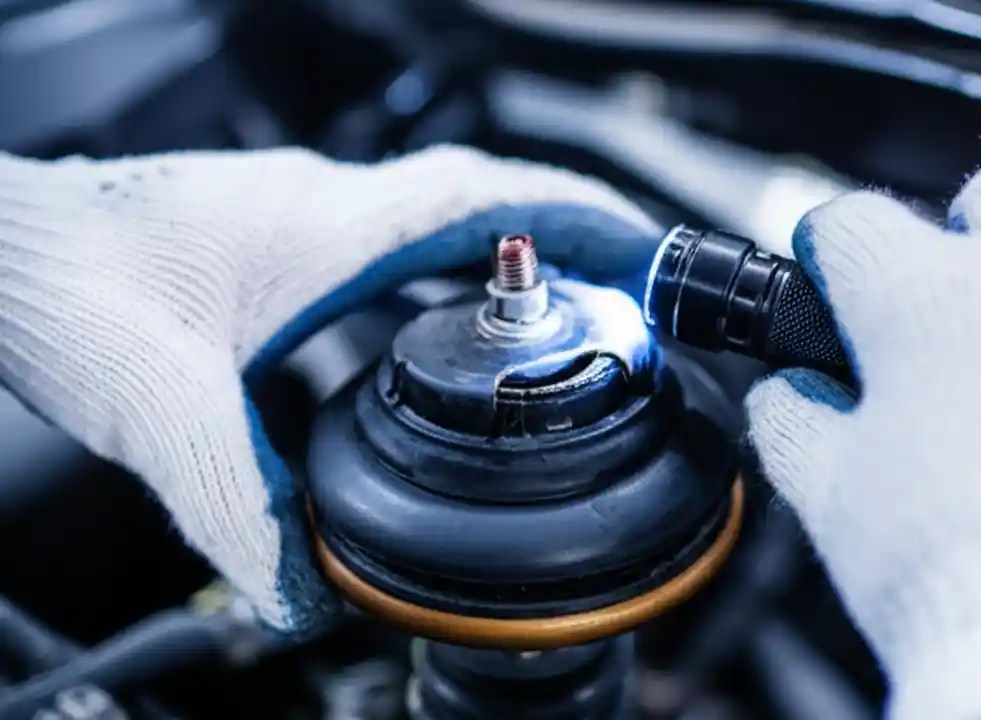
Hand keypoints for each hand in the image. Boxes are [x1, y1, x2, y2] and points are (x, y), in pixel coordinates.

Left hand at [0, 147, 656, 634]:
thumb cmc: (56, 288)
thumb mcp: (162, 409)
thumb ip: (238, 503)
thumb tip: (304, 591)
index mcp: (324, 229)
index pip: (489, 198)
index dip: (584, 217)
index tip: (648, 246)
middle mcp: (322, 208)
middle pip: (483, 201)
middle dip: (569, 235)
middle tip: (630, 281)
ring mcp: (297, 216)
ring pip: (438, 217)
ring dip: (510, 250)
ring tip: (561, 300)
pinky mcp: (270, 238)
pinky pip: (392, 241)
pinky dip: (445, 270)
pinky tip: (438, 323)